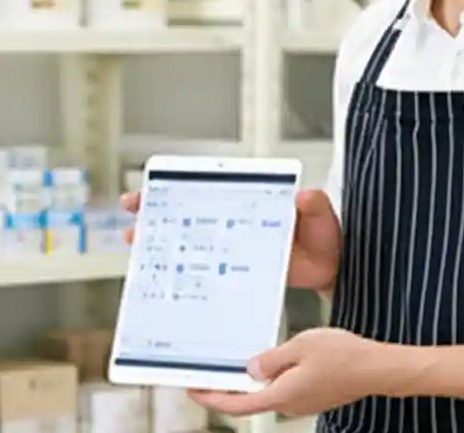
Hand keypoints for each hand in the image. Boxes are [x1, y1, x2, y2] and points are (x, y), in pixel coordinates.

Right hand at [119, 187, 341, 292]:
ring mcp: (230, 246)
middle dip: (156, 211)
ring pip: (188, 239)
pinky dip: (181, 271)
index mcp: (248, 200)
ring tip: (137, 244)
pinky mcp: (232, 271)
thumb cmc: (325, 238)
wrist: (330, 269)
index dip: (176, 185)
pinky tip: (164, 278)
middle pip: (187, 212)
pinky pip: (201, 270)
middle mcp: (233, 220)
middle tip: (133, 213)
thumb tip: (304, 197)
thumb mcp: (321, 218)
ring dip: (161, 241)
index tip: (151, 188)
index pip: (207, 187)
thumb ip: (314, 207)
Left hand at [189, 328, 421, 418]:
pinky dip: (270, 380)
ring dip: (249, 383)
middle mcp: (290, 405)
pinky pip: (283, 390)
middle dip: (228, 388)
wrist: (379, 368)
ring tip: (234, 364)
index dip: (212, 399)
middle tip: (208, 373)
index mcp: (282, 395)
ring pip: (267, 394)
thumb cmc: (344, 355)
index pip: (237, 404)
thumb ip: (270, 359)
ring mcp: (303, 403)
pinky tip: (268, 363)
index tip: (194, 391)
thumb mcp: (300, 346)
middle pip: (250, 401)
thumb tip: (249, 370)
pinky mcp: (313, 397)